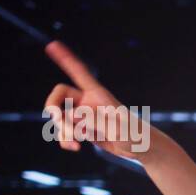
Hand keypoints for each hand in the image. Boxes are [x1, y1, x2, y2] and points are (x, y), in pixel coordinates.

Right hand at [43, 40, 155, 158]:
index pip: (79, 73)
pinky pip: (66, 132)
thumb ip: (94, 120)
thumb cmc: (136, 136)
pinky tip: (75, 148)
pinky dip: (66, 140)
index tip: (52, 45)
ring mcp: (85, 116)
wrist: (143, 149)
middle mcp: (88, 102)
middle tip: (58, 120)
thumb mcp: (117, 128)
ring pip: (61, 118)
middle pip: (59, 96)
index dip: (66, 59)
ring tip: (76, 143)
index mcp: (98, 94)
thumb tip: (70, 115)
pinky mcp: (85, 130)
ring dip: (62, 130)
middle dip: (54, 109)